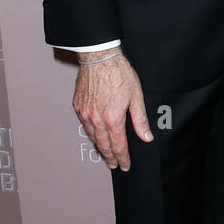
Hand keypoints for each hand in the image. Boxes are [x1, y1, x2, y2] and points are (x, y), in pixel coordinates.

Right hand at [73, 51, 152, 170]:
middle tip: (114, 164)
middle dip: (110, 157)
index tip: (125, 165)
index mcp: (113, 119)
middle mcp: (97, 119)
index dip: (123, 158)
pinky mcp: (78, 106)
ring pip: (91, 136)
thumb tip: (146, 136)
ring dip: (99, 146)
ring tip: (105, 152)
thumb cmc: (118, 73)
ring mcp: (85, 113)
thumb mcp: (136, 97)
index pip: (118, 147)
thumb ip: (140, 120)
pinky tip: (94, 133)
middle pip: (103, 146)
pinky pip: (84, 124)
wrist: (99, 58)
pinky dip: (90, 132)